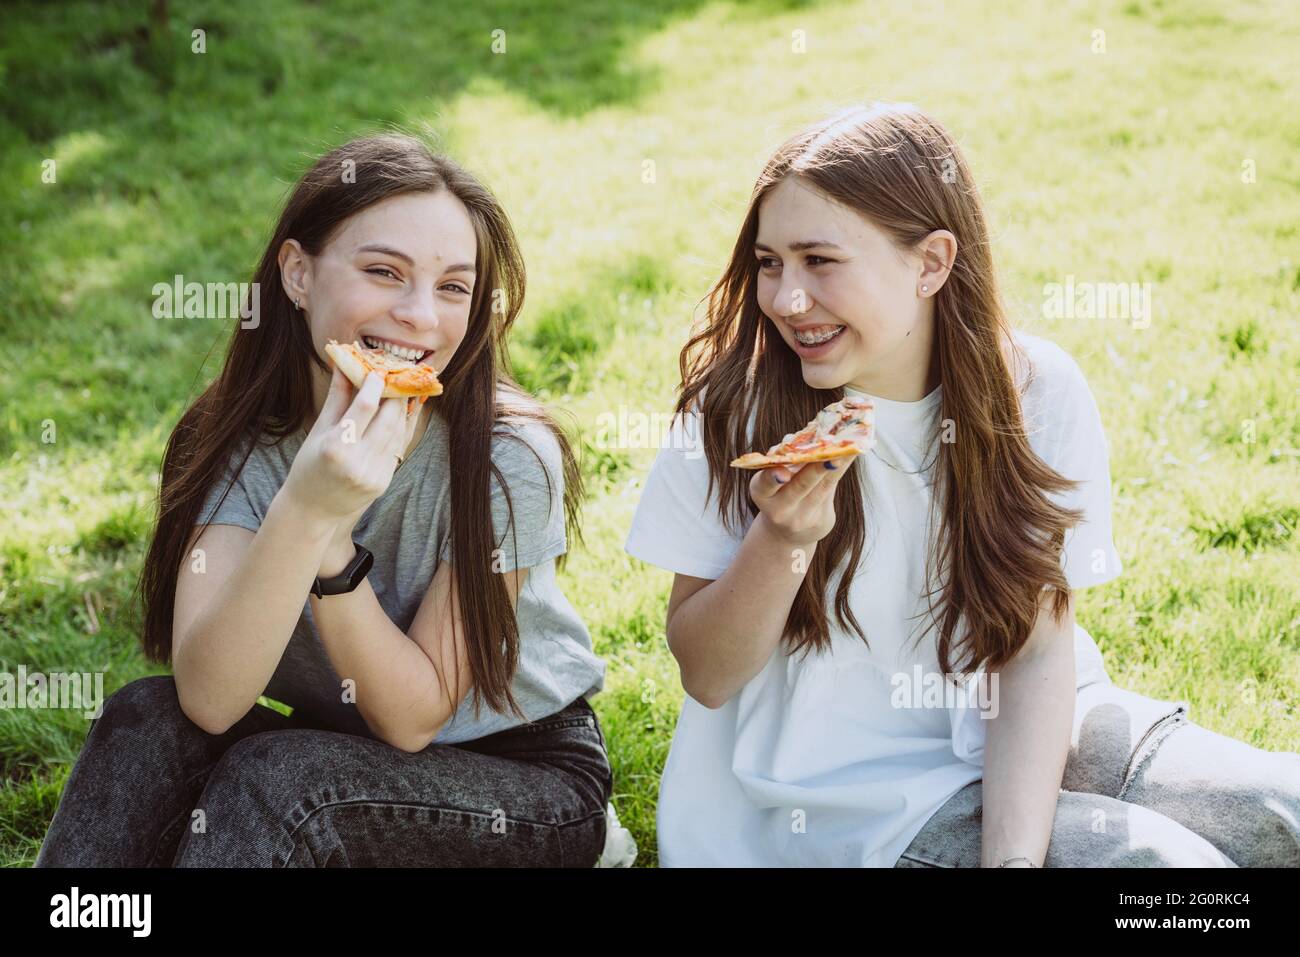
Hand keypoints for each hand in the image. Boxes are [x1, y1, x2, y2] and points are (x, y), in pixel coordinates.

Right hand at [283, 364, 418, 525]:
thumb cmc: (309, 466)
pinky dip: (401, 429)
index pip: (364, 407)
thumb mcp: (318, 430)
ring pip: (397, 433)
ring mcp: (374, 475)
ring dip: (402, 410)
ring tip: (400, 392)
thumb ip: (337, 398)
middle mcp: (357, 462)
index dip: (375, 384)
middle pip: (388, 419)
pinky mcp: (384, 482)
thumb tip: (345, 364)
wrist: (313, 509)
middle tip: (396, 377)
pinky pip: (397, 448)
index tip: (378, 370)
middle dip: (395, 395)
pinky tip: (400, 415)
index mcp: (336, 447)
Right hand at [749, 456, 855, 546]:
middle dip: (815, 470)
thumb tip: (812, 434)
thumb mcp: (772, 480)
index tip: (783, 472)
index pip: (764, 486)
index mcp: (762, 495)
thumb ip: (786, 460)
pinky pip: (832, 488)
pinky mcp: (822, 521)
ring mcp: (803, 518)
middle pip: (800, 486)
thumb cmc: (780, 493)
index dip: (772, 478)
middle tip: (832, 456)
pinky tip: (852, 453)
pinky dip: (842, 468)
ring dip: (837, 466)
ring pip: (822, 487)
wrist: (789, 532)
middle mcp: (780, 510)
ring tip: (850, 449)